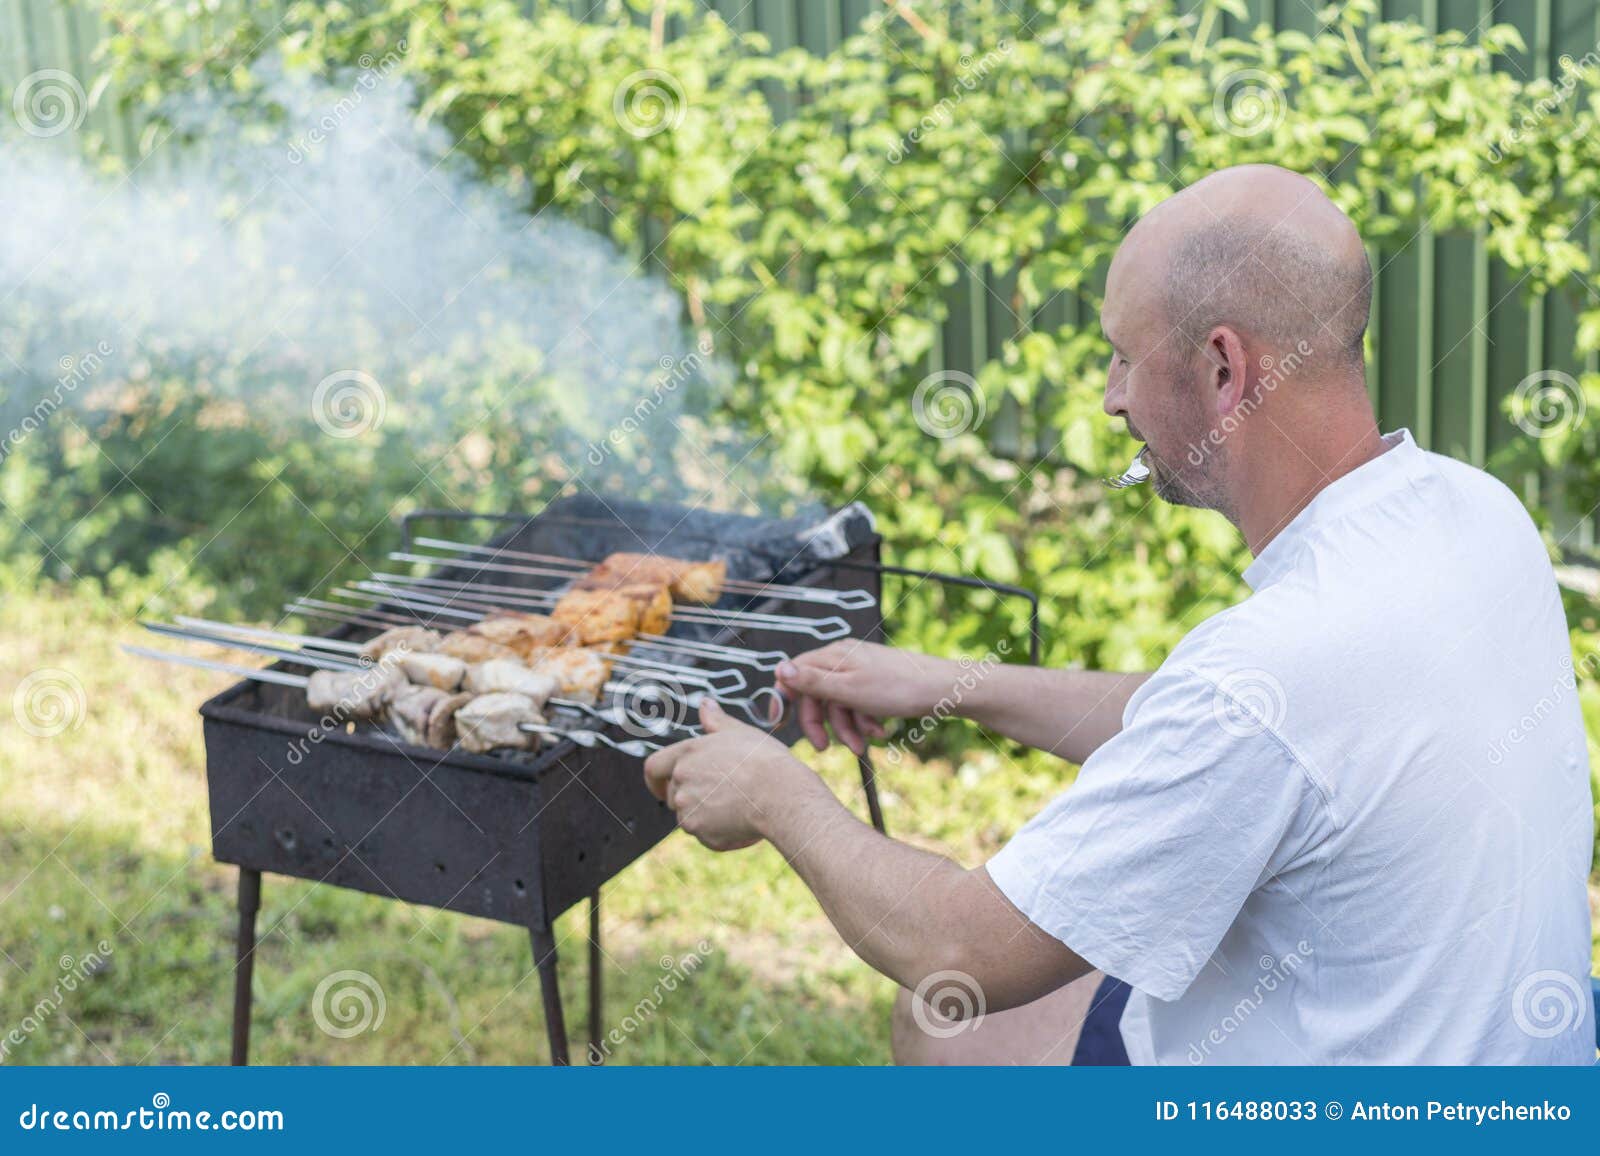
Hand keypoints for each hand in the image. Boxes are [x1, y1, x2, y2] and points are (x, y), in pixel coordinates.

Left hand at [643, 700, 813, 851]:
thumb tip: (705, 704)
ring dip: (706, 814)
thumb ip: (716, 720)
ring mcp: (690, 811)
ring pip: (690, 817)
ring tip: (737, 805)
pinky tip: (742, 820)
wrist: (780, 794)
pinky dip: (719, 831)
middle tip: (722, 792)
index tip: (662, 786)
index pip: (653, 768)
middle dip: (692, 796)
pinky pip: (706, 835)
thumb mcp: (739, 732)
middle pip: (674, 795)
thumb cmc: (763, 761)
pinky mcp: (703, 834)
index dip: (656, 779)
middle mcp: (682, 783)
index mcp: (686, 755)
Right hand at [773, 640, 954, 754]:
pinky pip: (859, 704)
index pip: (795, 674)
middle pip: (817, 694)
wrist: (943, 690)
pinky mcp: (876, 683)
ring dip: (848, 728)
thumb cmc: (897, 688)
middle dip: (822, 724)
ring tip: (864, 744)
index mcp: (834, 656)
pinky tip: (880, 731)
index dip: (788, 698)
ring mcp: (862, 670)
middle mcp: (844, 659)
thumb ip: (812, 681)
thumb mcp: (848, 690)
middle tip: (826, 749)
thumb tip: (779, 668)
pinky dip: (865, 721)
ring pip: (839, 704)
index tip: (783, 722)